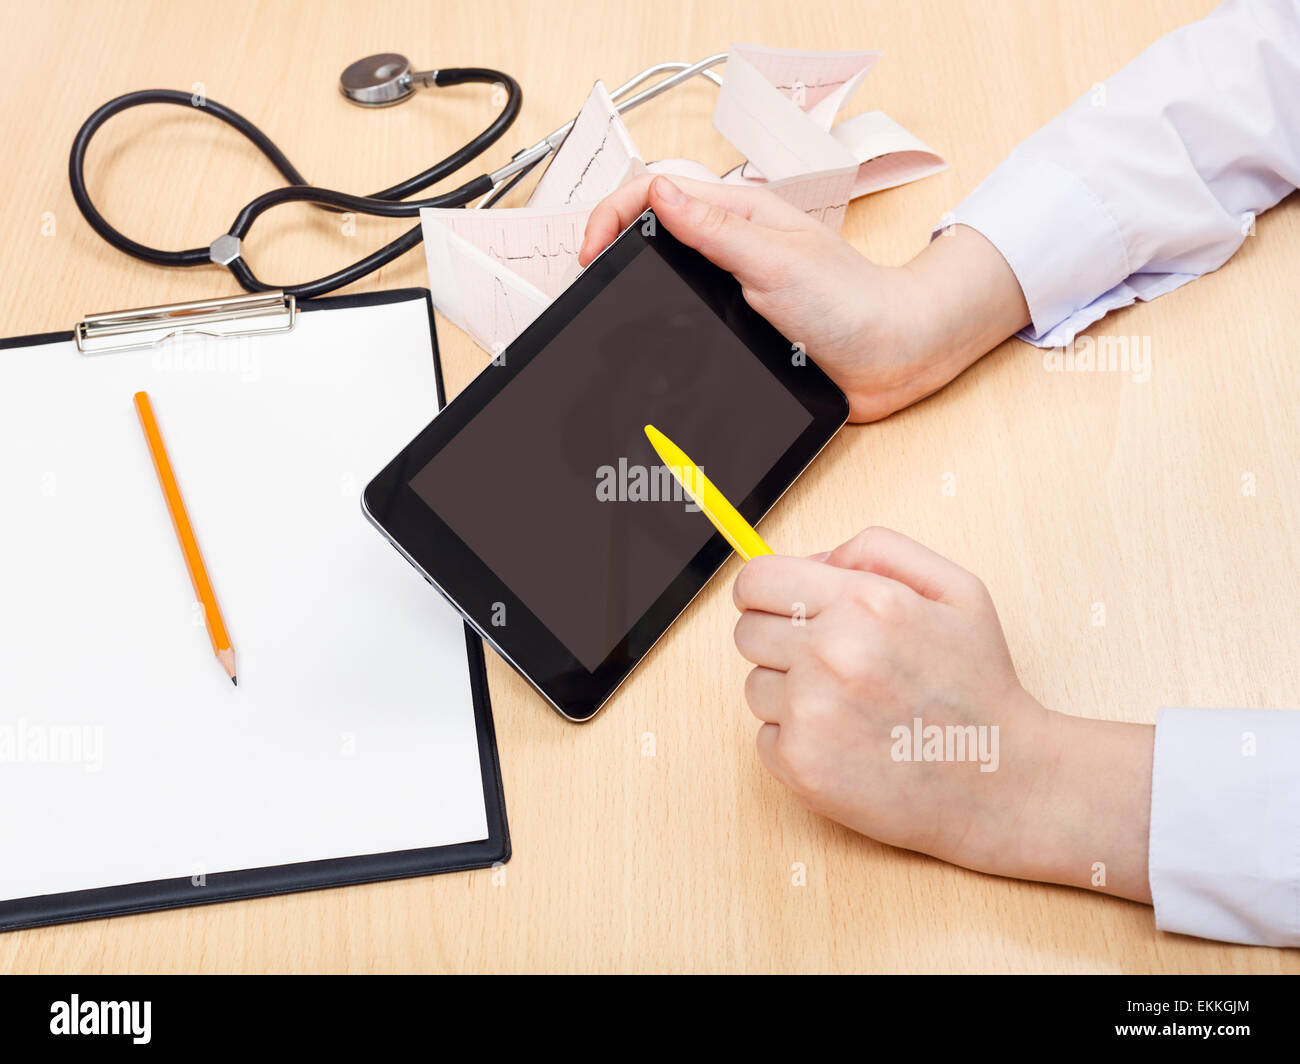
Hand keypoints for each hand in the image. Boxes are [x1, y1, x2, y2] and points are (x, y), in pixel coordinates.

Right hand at [579, 174, 1029, 421]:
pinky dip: (661, 323)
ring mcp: (733, 287)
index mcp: (738, 215)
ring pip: (665, 276)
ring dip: (634, 284)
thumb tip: (659, 194)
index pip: (656, 192)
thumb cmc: (852, 301)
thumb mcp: (774, 259)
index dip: (614, 215)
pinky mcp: (739, 327)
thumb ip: (714, 228)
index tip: (593, 253)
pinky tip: (649, 336)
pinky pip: (686, 320)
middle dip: (612, 245)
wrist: (891, 356)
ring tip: (607, 302)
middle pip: (652, 231)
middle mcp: (732, 248)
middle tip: (588, 276)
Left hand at [731, 526, 1153, 901]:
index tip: (776, 606)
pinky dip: (798, 740)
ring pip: (755, 686)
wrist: (1003, 782)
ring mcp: (812, 713)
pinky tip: (848, 744)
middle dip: (781, 641)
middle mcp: (831, 653)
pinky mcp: (801, 765)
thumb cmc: (979, 686)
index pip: (756, 581)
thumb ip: (880, 550)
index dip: (764, 592)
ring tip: (851, 707)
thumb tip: (813, 560)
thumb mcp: (956, 590)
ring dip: (790, 694)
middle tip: (831, 663)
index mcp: (865, 603)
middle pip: (746, 632)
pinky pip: (765, 736)